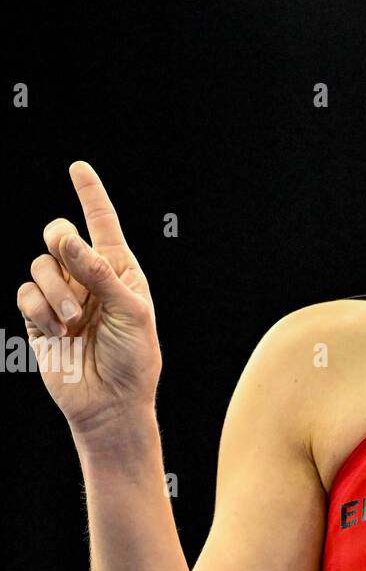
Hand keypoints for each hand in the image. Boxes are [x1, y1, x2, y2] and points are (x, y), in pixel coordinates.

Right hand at [16, 160, 161, 440]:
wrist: (110, 403)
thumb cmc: (133, 360)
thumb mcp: (130, 312)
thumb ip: (100, 273)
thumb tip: (68, 238)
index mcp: (119, 271)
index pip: (102, 224)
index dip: (90, 194)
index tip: (78, 167)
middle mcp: (87, 278)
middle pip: (58, 233)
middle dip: (60, 238)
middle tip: (67, 254)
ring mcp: (61, 297)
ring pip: (39, 265)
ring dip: (56, 291)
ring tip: (74, 322)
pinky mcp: (38, 318)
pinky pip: (26, 293)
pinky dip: (41, 311)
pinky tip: (58, 333)